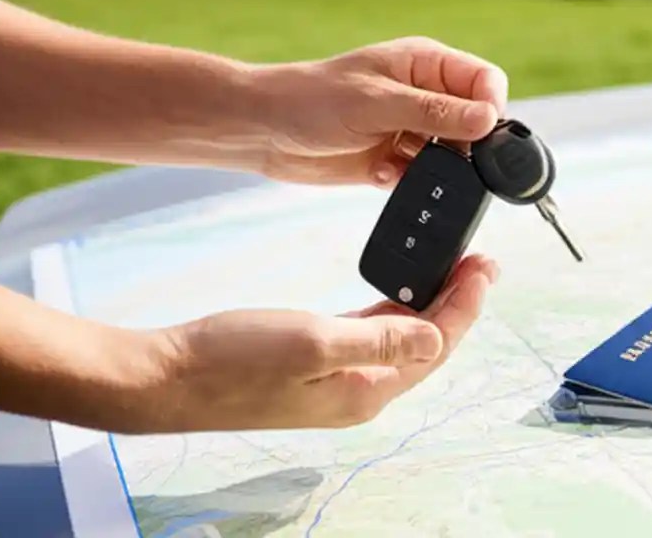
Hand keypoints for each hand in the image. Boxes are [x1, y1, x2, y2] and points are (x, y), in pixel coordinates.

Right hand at [139, 255, 497, 431]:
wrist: (166, 378)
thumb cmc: (231, 361)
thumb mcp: (313, 341)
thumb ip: (379, 339)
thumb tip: (438, 338)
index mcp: (365, 391)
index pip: (436, 345)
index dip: (466, 305)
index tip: (485, 266)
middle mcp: (358, 390)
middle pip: (427, 342)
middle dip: (457, 301)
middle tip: (480, 260)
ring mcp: (336, 379)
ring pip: (400, 337)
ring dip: (428, 302)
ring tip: (453, 267)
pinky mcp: (313, 363)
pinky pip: (369, 334)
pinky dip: (391, 307)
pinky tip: (400, 287)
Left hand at [252, 37, 507, 187]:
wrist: (262, 131)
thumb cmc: (312, 100)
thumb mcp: (377, 104)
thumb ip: (436, 112)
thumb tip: (489, 119)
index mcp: (426, 64)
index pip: (485, 81)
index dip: (491, 109)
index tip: (480, 135)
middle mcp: (424, 94)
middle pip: (474, 123)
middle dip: (462, 147)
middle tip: (433, 155)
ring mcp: (410, 128)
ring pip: (451, 155)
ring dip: (431, 168)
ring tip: (397, 162)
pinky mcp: (394, 158)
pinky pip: (422, 177)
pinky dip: (406, 180)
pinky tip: (378, 171)